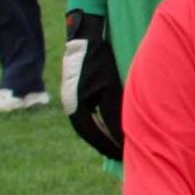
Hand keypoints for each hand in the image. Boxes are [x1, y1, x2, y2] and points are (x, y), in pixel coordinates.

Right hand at [61, 8, 123, 159]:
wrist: (86, 37)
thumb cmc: (99, 62)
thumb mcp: (110, 88)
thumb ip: (115, 113)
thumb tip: (122, 136)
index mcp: (74, 107)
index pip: (92, 135)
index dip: (108, 147)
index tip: (122, 156)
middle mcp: (71, 105)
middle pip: (89, 132)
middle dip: (105, 144)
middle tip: (123, 155)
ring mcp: (72, 98)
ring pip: (89, 123)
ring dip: (103, 134)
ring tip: (119, 144)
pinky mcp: (78, 92)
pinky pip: (89, 113)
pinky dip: (101, 122)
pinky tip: (112, 126)